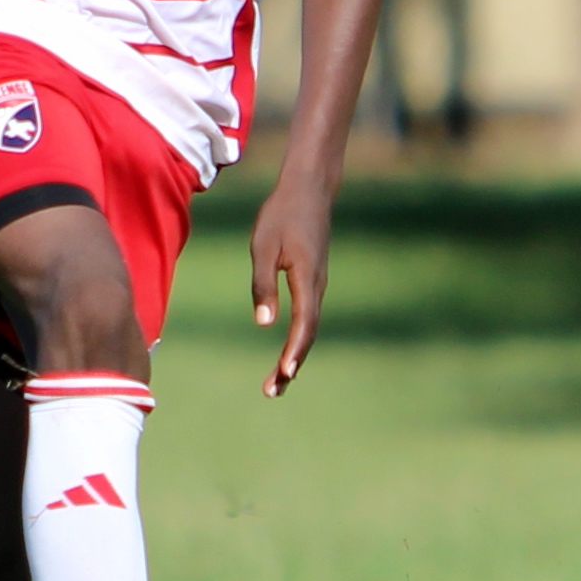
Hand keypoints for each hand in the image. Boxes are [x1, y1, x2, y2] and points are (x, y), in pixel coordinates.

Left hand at [249, 170, 333, 395]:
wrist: (309, 189)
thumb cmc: (281, 215)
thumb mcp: (262, 247)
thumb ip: (263, 285)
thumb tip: (264, 324)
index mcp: (306, 279)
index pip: (303, 324)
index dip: (293, 351)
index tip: (284, 374)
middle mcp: (317, 286)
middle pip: (308, 333)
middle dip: (291, 364)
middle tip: (272, 391)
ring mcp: (318, 283)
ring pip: (310, 326)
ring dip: (295, 354)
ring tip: (277, 380)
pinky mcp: (314, 279)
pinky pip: (309, 316)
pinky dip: (299, 338)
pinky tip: (288, 348)